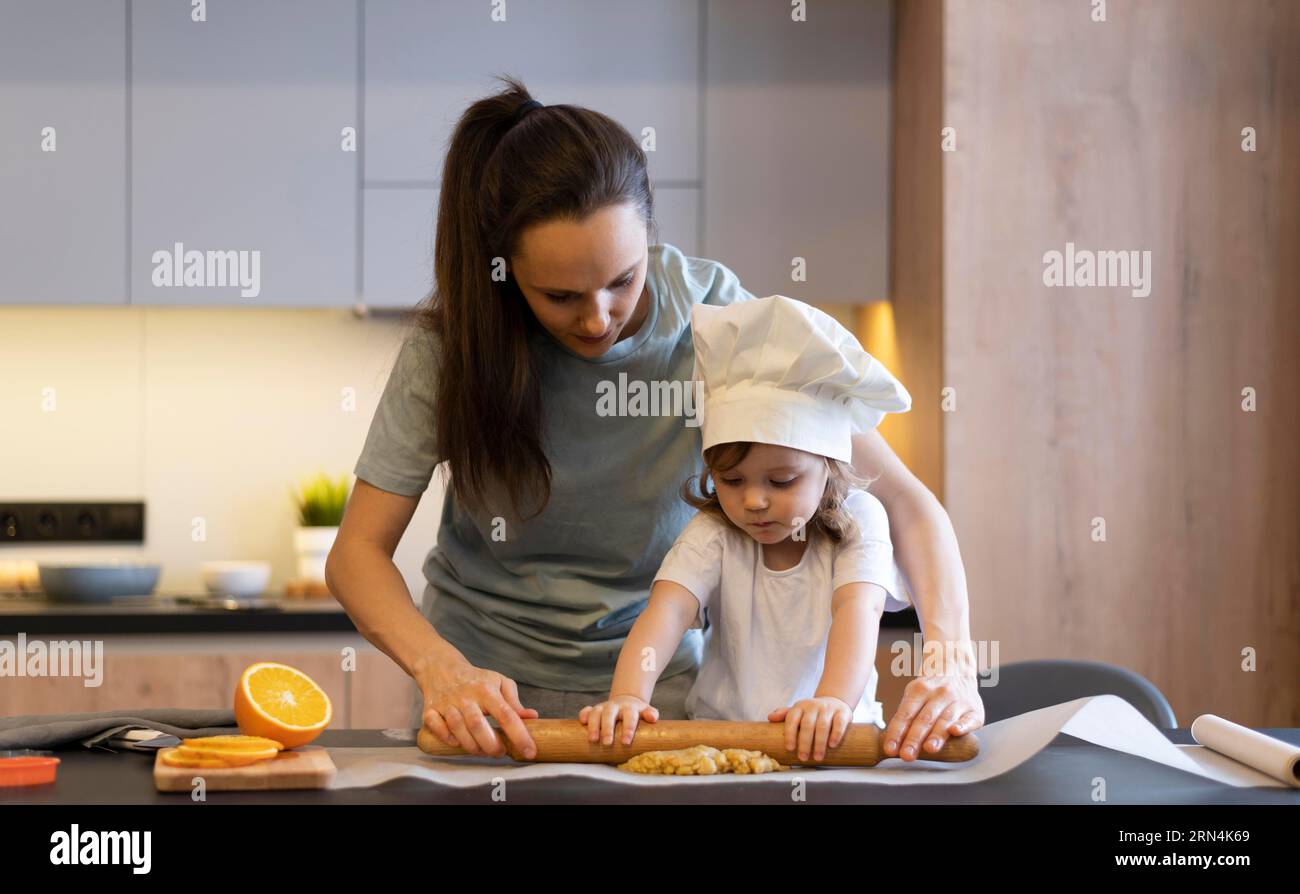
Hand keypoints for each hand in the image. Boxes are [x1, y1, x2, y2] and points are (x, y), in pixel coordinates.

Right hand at [415, 656, 538, 759]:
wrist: (441, 667)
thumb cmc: (475, 679)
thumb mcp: (499, 682)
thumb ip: (515, 702)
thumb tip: (532, 717)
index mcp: (486, 690)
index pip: (506, 714)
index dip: (519, 735)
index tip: (529, 751)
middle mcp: (466, 697)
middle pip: (478, 725)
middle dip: (492, 745)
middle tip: (500, 752)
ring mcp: (447, 704)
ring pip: (458, 729)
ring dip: (472, 746)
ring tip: (483, 751)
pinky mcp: (430, 710)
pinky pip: (436, 728)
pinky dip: (447, 738)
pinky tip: (457, 742)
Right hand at [579, 694, 659, 745]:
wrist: (627, 701)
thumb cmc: (637, 713)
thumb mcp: (646, 711)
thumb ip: (651, 713)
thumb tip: (653, 718)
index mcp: (630, 708)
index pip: (629, 717)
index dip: (628, 728)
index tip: (626, 742)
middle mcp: (615, 706)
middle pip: (610, 714)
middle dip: (608, 729)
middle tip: (607, 743)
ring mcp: (603, 707)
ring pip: (596, 713)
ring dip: (594, 725)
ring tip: (593, 740)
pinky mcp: (594, 710)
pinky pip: (586, 710)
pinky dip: (583, 714)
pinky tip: (581, 723)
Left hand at [768, 696, 852, 761]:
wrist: (834, 701)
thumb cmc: (812, 712)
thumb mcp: (798, 711)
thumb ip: (784, 715)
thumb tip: (770, 717)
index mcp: (800, 706)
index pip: (792, 719)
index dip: (790, 734)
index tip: (789, 748)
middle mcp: (813, 706)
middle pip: (807, 725)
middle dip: (804, 743)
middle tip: (803, 758)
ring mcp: (828, 708)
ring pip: (822, 726)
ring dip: (819, 743)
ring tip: (817, 757)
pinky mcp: (842, 712)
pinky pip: (839, 723)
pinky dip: (835, 734)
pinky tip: (832, 745)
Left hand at [881, 673, 984, 761]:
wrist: (957, 671)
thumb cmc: (931, 691)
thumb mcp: (915, 695)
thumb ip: (906, 716)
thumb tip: (892, 743)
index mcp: (919, 690)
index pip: (905, 714)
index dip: (897, 732)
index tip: (890, 749)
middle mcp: (939, 693)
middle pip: (924, 719)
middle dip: (914, 739)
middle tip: (907, 755)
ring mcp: (958, 700)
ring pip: (945, 719)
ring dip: (937, 735)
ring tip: (929, 748)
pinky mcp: (974, 710)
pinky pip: (969, 719)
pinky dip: (962, 726)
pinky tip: (955, 731)